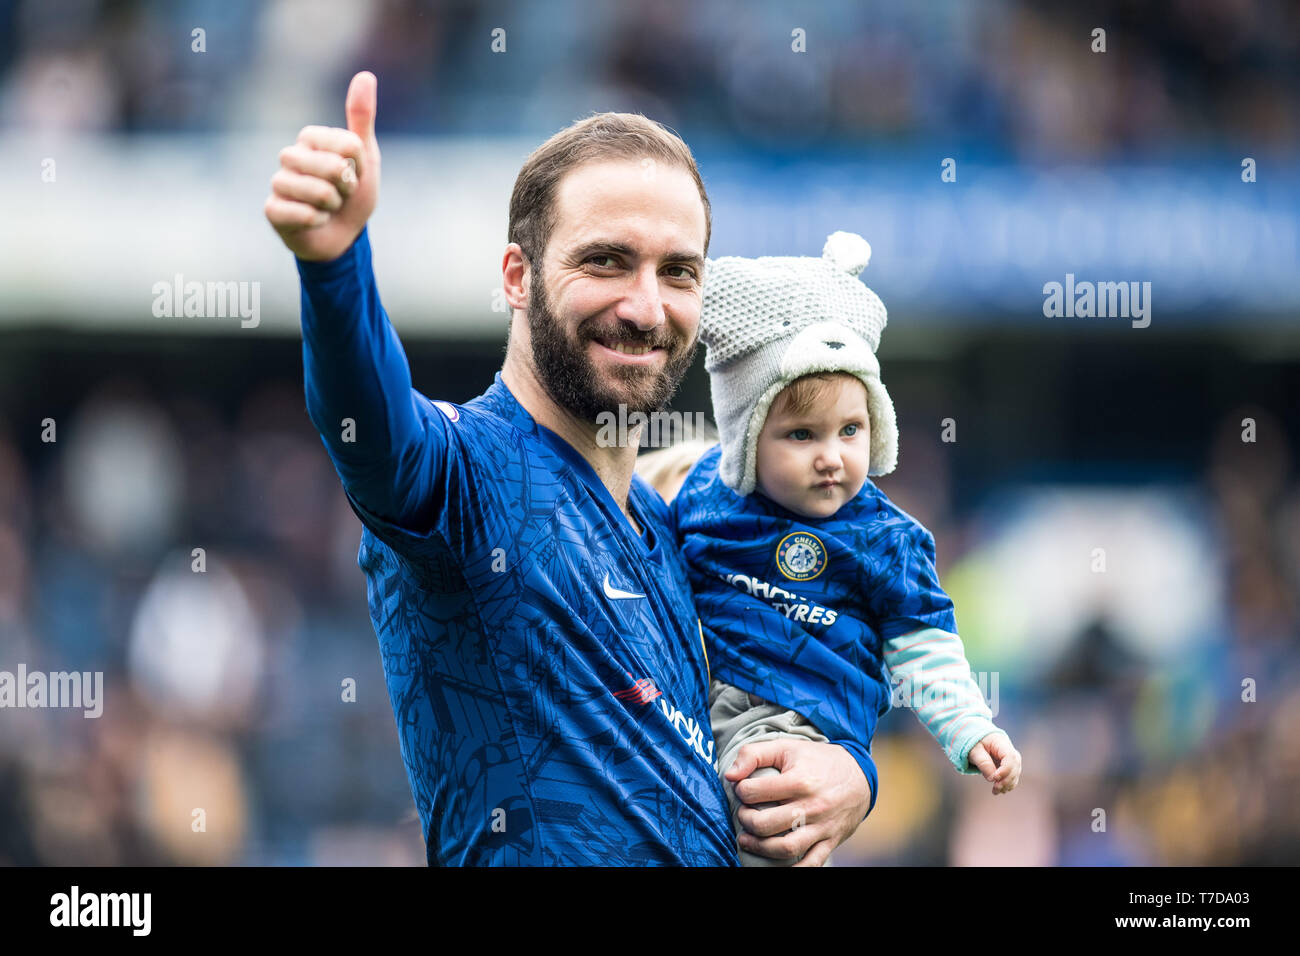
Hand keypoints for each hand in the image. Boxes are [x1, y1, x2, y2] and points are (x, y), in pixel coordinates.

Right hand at [264, 71, 380, 261]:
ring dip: (333, 206)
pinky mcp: (272, 210)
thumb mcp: (365, 157)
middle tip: (341, 194)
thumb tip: (366, 75)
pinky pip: (303, 214)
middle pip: (334, 167)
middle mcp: (290, 156)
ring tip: (328, 208)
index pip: (349, 144)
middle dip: (347, 188)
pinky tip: (315, 221)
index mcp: (310, 138)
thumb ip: (361, 118)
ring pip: (318, 192)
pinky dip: (318, 221)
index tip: (354, 174)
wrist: (342, 236)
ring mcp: (278, 183)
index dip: (359, 166)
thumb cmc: (352, 194)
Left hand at [725, 739, 870, 866]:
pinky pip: (811, 864)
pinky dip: (792, 870)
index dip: (741, 790)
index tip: (743, 788)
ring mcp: (822, 827)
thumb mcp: (786, 747)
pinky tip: (774, 864)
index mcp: (799, 780)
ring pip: (785, 848)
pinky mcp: (830, 841)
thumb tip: (730, 775)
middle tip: (743, 813)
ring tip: (747, 839)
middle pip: (766, 824)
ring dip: (759, 847)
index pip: (754, 791)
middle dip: (746, 820)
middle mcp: (811, 806)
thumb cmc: (816, 760)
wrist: (859, 774)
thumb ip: (753, 754)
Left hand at [966, 732, 1020, 793]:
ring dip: (1007, 784)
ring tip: (995, 791)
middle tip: (995, 789)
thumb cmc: (974, 742)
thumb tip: (992, 778)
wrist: (976, 739)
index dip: (1005, 769)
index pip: (1010, 757)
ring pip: (1015, 773)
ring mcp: (1011, 759)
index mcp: (1001, 742)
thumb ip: (983, 763)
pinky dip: (1007, 784)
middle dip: (1006, 780)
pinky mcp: (1009, 766)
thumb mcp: (974, 750)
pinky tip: (999, 790)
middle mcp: (1010, 750)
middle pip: (1015, 767)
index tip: (995, 778)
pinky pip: (1012, 777)